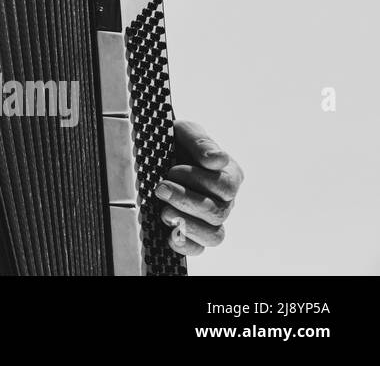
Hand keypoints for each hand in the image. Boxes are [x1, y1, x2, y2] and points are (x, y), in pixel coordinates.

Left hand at [155, 120, 243, 257]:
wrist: (152, 152)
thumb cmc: (174, 141)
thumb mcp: (185, 132)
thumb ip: (200, 142)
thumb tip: (218, 159)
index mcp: (229, 174)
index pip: (226, 186)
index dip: (199, 180)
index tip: (172, 169)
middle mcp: (224, 200)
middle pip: (218, 212)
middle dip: (186, 199)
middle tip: (161, 188)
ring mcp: (210, 220)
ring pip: (214, 235)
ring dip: (188, 225)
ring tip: (164, 212)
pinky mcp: (193, 233)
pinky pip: (198, 248)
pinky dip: (185, 245)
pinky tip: (170, 233)